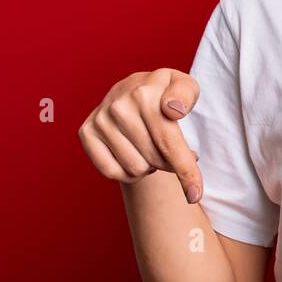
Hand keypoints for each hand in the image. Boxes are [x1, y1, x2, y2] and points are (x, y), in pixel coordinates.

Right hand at [78, 68, 204, 202]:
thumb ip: (187, 94)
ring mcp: (100, 119)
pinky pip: (112, 172)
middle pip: (155, 160)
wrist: (134, 90)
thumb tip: (173, 110)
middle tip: (171, 150)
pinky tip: (134, 154)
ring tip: (150, 147)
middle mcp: (119, 105)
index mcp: (145, 93)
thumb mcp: (185, 87)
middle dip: (170, 162)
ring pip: (135, 169)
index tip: (195, 195)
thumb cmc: (166, 94)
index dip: (186, 171)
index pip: (169, 142)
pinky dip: (128, 172)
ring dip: (149, 165)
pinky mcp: (86, 132)